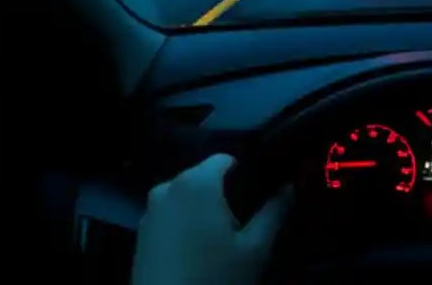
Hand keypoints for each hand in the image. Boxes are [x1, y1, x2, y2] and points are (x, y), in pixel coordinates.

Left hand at [132, 154, 290, 284]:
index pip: (226, 159)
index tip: (260, 199)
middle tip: (244, 226)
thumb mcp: (254, 248)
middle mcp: (168, 187)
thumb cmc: (215, 278)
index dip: (247, 174)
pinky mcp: (141, 233)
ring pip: (187, 198)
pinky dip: (186, 224)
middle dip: (225, 195)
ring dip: (205, 211)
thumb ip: (274, 212)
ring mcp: (150, 210)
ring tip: (223, 241)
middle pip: (205, 178)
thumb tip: (290, 186)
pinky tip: (198, 251)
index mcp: (196, 183)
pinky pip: (171, 216)